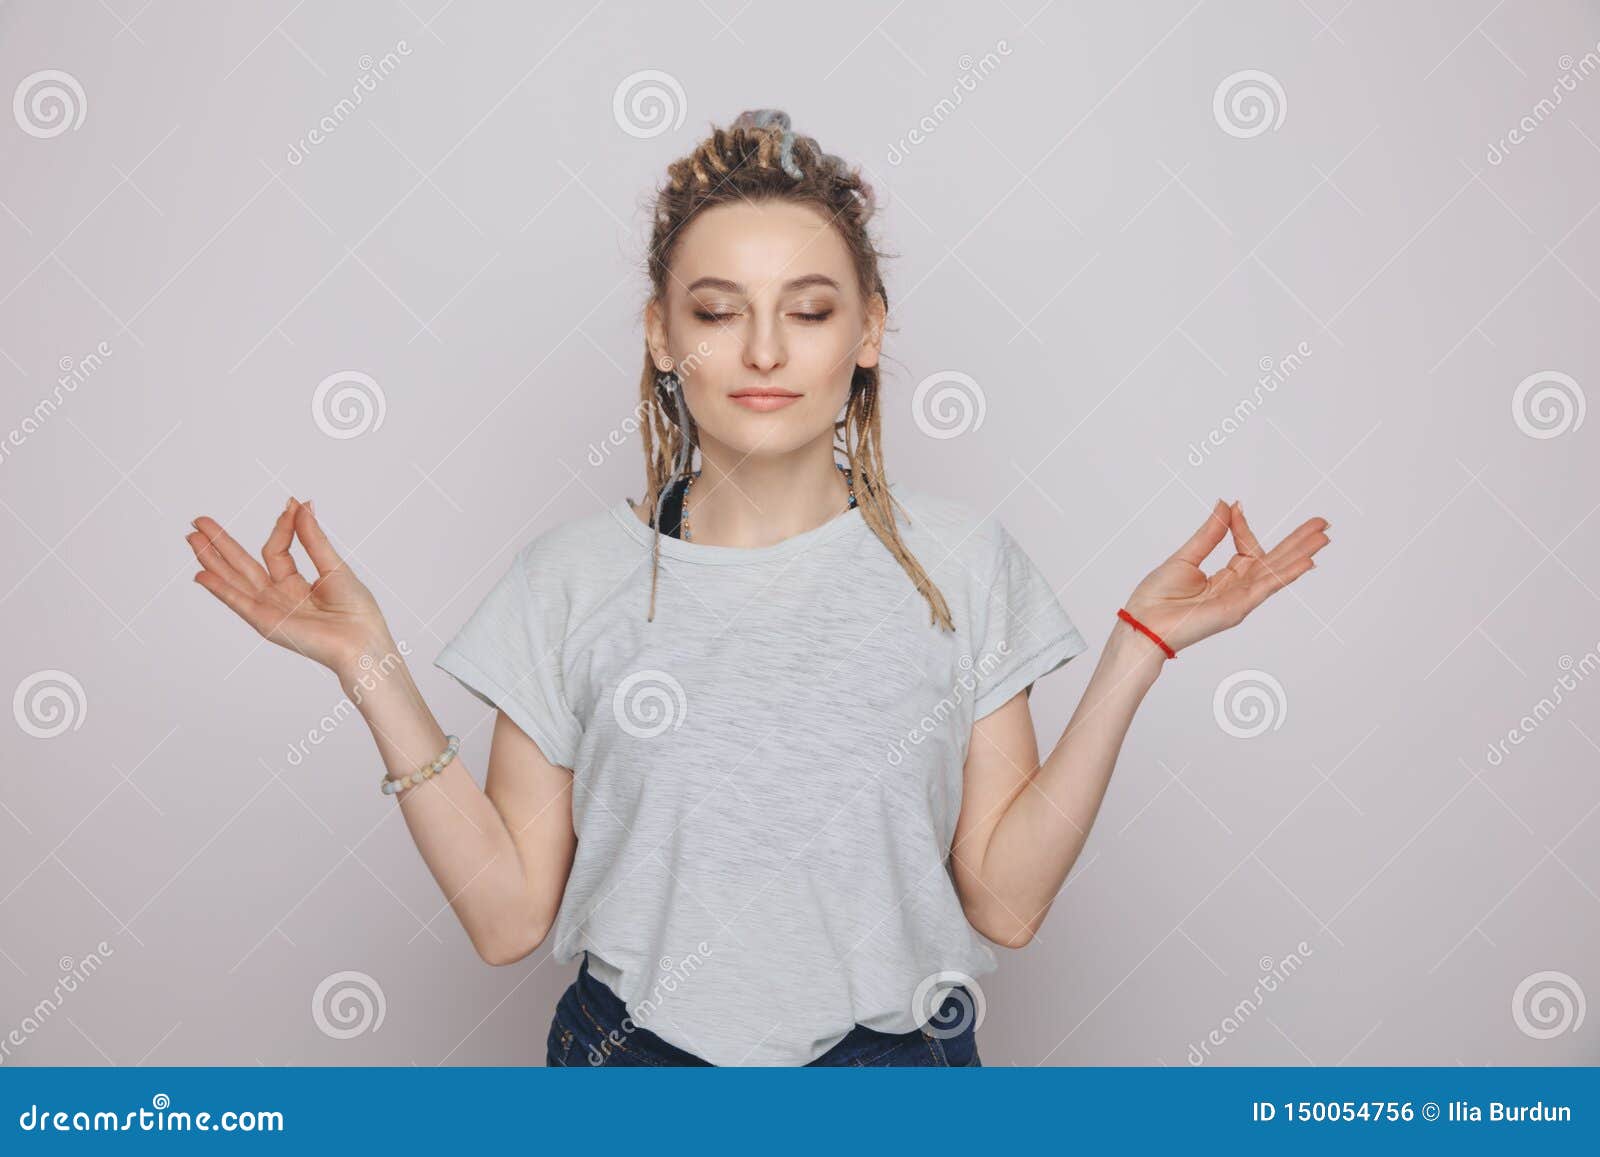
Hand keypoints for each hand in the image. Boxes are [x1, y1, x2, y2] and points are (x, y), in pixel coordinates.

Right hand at [187, 497, 390, 673]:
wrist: (363, 642)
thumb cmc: (358, 612)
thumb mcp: (334, 566)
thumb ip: (313, 539)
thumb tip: (302, 505)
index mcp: (297, 584)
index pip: (277, 549)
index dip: (282, 526)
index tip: (291, 505)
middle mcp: (279, 596)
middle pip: (243, 564)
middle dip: (221, 543)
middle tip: (199, 521)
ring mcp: (270, 609)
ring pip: (234, 579)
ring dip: (211, 559)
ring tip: (192, 539)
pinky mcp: (266, 622)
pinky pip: (238, 602)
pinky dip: (219, 589)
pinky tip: (201, 575)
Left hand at [1122, 499, 1328, 653]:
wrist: (1143, 623)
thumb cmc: (1156, 598)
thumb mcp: (1185, 557)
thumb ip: (1209, 533)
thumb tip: (1226, 505)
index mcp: (1222, 577)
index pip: (1246, 548)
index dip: (1243, 526)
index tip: (1236, 507)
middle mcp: (1235, 588)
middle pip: (1273, 560)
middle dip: (1298, 542)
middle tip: (1322, 524)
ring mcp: (1239, 599)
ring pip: (1276, 572)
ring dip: (1301, 554)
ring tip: (1323, 538)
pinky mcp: (1237, 609)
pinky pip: (1266, 588)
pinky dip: (1287, 575)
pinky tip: (1305, 562)